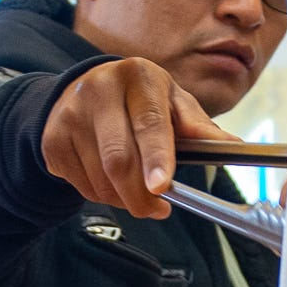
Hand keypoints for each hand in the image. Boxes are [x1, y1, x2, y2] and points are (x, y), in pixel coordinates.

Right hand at [41, 58, 217, 220]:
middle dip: (140, 195)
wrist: (83, 90)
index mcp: (139, 76)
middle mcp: (100, 89)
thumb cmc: (140, 100)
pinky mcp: (52, 139)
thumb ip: (199, 127)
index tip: (162, 187)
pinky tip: (110, 181)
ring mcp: (70, 114)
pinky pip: (82, 186)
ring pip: (100, 179)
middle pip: (118, 159)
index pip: (149, 122)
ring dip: (123, 198)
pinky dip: (102, 195)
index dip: (156, 157)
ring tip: (136, 192)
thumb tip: (233, 145)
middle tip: (156, 209)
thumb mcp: (173, 103)